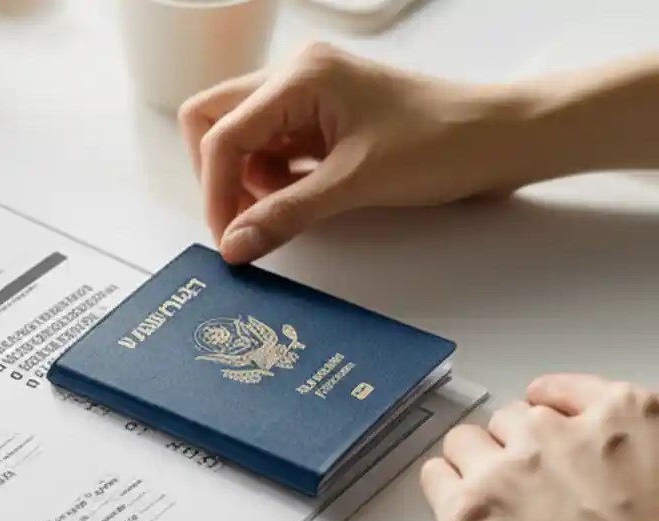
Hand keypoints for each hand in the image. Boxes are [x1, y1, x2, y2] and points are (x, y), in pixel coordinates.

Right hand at [178, 43, 532, 263]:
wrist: (503, 139)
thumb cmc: (443, 144)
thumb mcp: (356, 184)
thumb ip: (286, 214)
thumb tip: (233, 246)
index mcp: (300, 76)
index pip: (221, 133)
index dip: (215, 190)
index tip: (227, 238)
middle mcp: (296, 76)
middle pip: (214, 121)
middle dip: (219, 176)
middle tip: (241, 222)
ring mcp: (308, 96)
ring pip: (241, 136)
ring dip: (247, 180)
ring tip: (284, 210)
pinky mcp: (322, 119)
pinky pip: (272, 148)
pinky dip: (273, 180)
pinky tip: (300, 199)